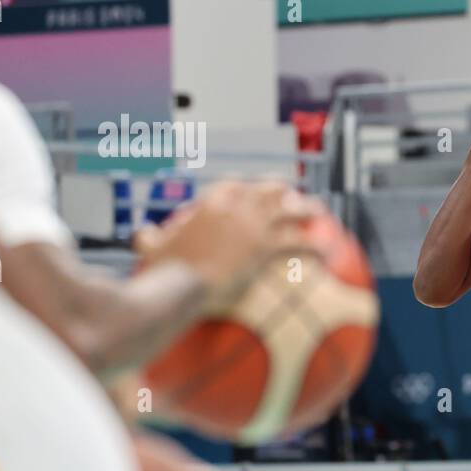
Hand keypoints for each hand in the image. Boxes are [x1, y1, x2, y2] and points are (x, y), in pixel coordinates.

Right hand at [134, 180, 324, 310]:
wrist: (180, 284)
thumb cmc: (163, 271)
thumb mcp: (152, 248)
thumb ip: (150, 237)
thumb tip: (142, 233)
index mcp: (211, 202)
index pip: (235, 187)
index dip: (247, 189)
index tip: (254, 192)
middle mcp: (237, 207)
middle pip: (268, 190)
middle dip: (283, 191)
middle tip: (292, 197)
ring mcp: (254, 225)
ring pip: (291, 210)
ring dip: (307, 210)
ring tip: (318, 213)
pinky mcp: (266, 248)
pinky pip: (299, 245)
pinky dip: (315, 247)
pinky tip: (328, 253)